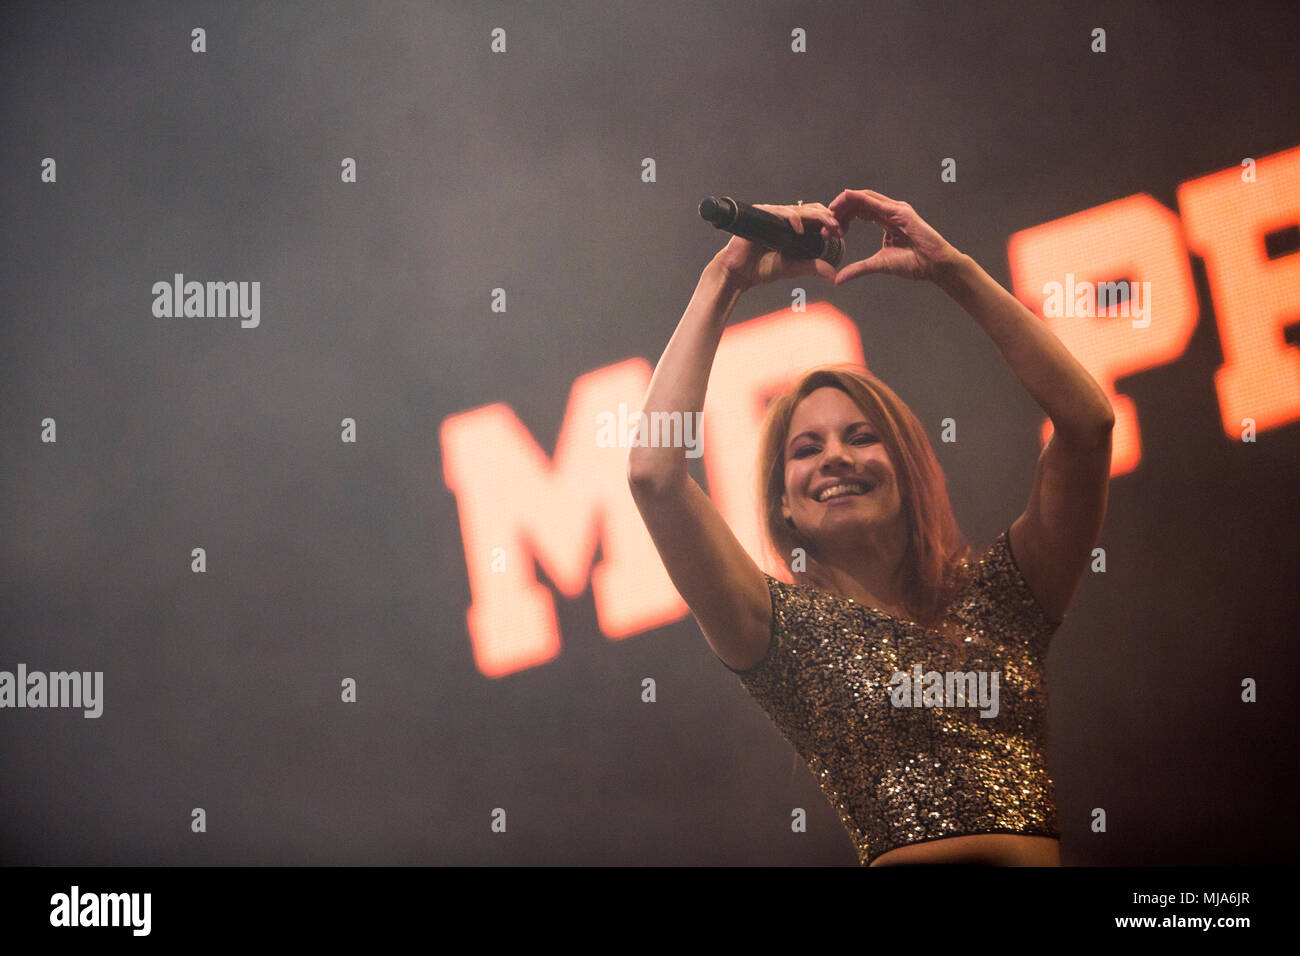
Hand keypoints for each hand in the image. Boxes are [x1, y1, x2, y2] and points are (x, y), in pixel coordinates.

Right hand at [712, 202, 841, 290]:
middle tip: (840, 228)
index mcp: (793, 227)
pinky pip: (780, 212)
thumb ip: (813, 267)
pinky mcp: (761, 214)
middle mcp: (785, 218)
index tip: (843, 232)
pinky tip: (802, 229)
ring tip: (829, 226)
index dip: (831, 222)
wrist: (738, 273)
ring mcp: (773, 214)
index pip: (816, 218)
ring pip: (800, 209)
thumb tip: (834, 276)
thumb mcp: (793, 268)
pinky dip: (793, 219)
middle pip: (812, 209)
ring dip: (817, 216)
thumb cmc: (761, 268)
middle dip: (828, 217)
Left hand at [827, 189, 961, 282]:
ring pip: (865, 198)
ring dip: (845, 201)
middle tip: (825, 219)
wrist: (933, 265)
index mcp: (886, 221)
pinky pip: (875, 201)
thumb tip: (837, 280)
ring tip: (830, 209)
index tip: (828, 229)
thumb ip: (858, 269)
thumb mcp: (878, 265)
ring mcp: (895, 209)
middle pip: (859, 203)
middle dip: (840, 209)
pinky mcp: (900, 211)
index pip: (859, 212)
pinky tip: (845, 198)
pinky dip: (858, 197)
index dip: (842, 217)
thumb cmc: (913, 264)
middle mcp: (890, 212)